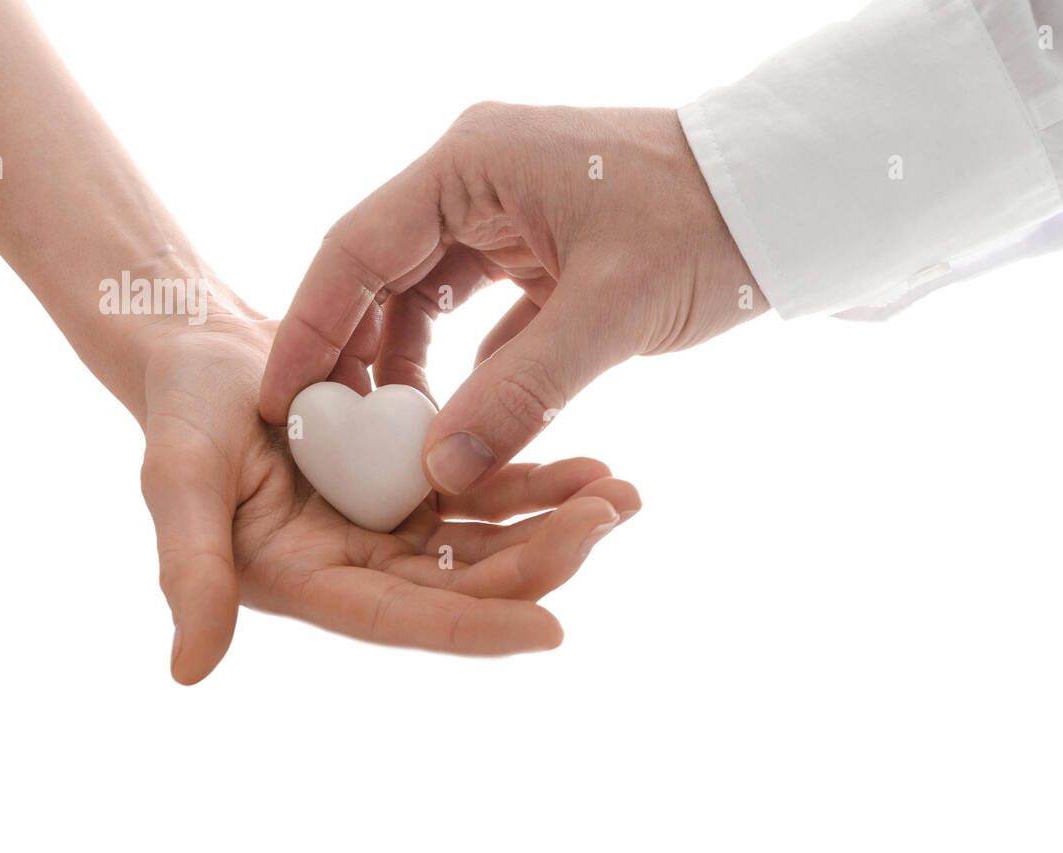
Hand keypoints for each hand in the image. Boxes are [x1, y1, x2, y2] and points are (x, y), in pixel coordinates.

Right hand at [140, 308, 638, 683]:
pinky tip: (592, 465)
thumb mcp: (176, 480)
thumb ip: (188, 569)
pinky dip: (539, 476)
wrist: (207, 354)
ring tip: (622, 492)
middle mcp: (369, 563)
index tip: (552, 630)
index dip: (474, 626)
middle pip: (468, 578)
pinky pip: (490, 485)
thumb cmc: (179, 411)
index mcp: (317, 580)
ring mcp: (400, 522)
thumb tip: (188, 672)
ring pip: (493, 535)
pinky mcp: (422, 477)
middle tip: (609, 517)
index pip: (404, 618)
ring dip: (558, 517)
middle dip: (544, 557)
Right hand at [259, 104, 766, 494]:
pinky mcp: (543, 253)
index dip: (310, 329)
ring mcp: (509, 216)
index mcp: (469, 165)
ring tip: (397, 444)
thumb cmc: (704, 225)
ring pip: (429, 300)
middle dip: (358, 359)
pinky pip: (483, 316)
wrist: (783, 198)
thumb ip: (520, 394)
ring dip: (413, 370)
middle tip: (332, 440)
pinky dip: (468, 369)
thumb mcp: (610, 312)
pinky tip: (456, 423)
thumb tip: (438, 476)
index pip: (356, 250)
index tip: (278, 401)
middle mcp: (476, 182)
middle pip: (382, 276)